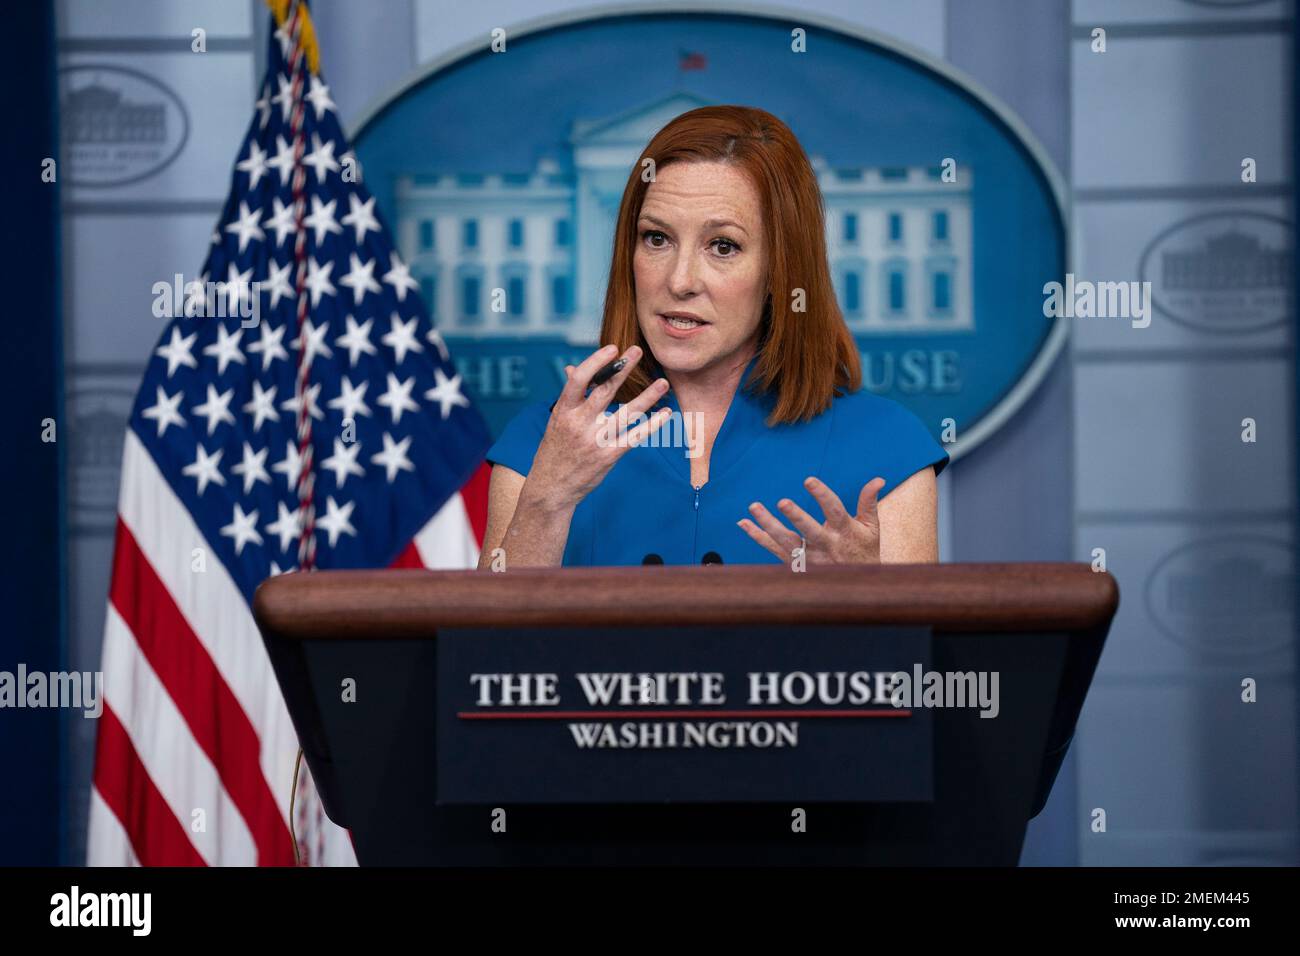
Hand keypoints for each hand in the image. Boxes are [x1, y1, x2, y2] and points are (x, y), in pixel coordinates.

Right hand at [524, 343, 671, 511]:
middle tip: (639, 350)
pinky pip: (635, 437)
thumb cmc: (555, 450)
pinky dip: (652, 425)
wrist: (551, 488)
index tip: (612, 349)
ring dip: (648, 397)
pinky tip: (665, 414)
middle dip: (623, 368)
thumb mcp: (557, 421)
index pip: (579, 380)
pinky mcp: (608, 456)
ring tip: (663, 383)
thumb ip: (570, 396)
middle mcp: (578, 423)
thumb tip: (573, 368)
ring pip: (626, 414)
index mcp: (563, 411)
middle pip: (605, 391)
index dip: (596, 362)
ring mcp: (594, 440)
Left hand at [738, 476, 884, 564]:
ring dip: (768, 525)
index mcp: (845, 533)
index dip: (822, 495)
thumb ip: (869, 502)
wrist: (857, 588)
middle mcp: (826, 547)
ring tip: (753, 507)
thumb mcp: (872, 528)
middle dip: (797, 517)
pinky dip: (758, 537)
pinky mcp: (796, 565)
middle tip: (782, 502)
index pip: (834, 511)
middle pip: (810, 531)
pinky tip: (744, 523)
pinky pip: (773, 550)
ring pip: (787, 542)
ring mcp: (809, 558)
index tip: (808, 480)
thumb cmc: (864, 551)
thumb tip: (879, 479)